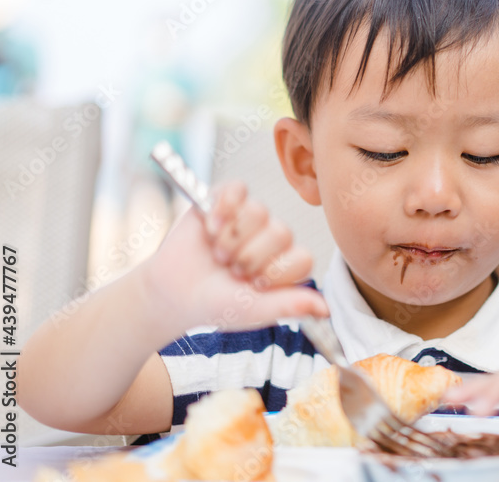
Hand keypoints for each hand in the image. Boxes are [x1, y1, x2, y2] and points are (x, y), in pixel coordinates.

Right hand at [140, 181, 328, 335]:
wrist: (172, 293)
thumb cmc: (215, 304)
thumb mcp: (253, 310)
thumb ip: (290, 305)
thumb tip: (326, 309)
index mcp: (286, 264)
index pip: (303, 257)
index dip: (276, 272)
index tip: (253, 286)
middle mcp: (273, 238)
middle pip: (281, 233)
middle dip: (249, 256)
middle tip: (229, 269)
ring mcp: (250, 217)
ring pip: (258, 212)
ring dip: (231, 238)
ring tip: (217, 253)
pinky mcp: (226, 199)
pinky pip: (237, 190)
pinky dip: (221, 210)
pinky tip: (209, 228)